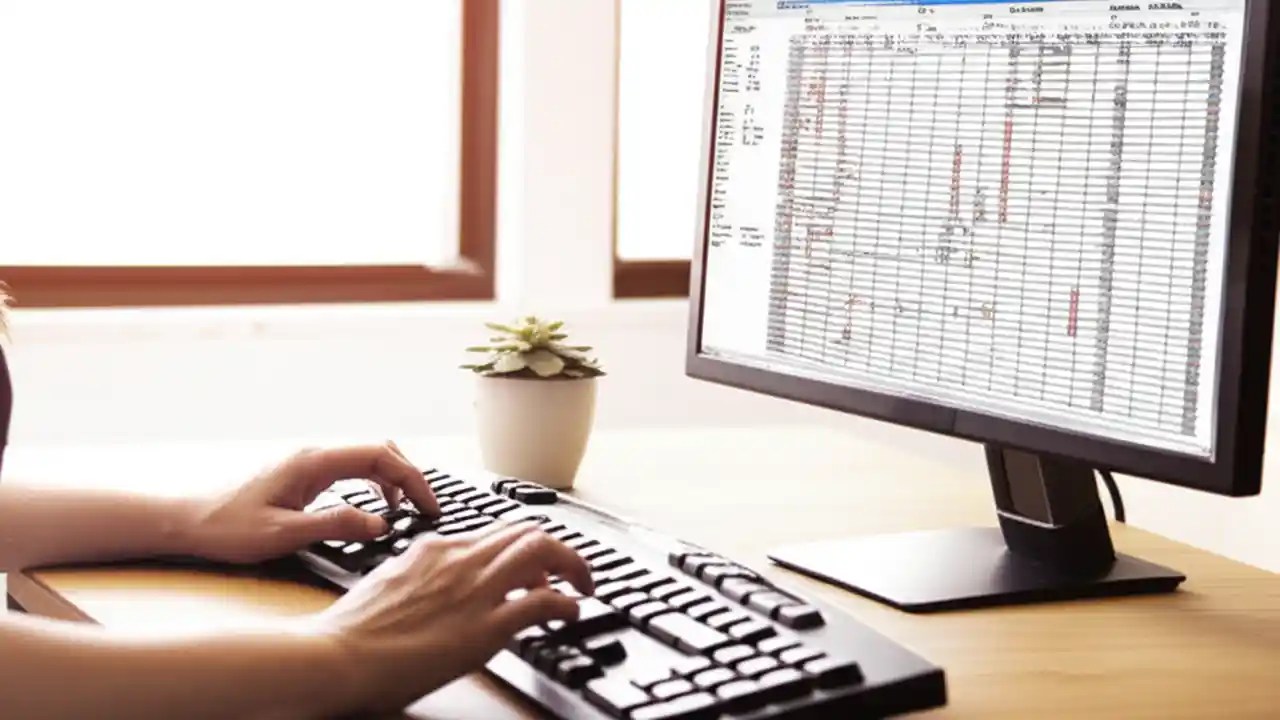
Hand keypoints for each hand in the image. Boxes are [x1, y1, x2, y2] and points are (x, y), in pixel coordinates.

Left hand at [185, 442, 439, 563]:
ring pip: (366, 457)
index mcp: (313, 462)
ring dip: (392, 479)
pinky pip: (350, 468)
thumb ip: (335, 525)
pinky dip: (373, 483)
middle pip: (379, 450)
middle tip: (426, 508)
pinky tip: (375, 507)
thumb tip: (380, 523)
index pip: (379, 456)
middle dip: (409, 476)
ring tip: (406, 510)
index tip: (428, 506)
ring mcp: (308, 462)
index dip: (411, 479)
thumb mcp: (284, 534)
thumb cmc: (227, 528)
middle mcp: (314, 455)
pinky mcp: (303, 473)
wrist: (187, 520)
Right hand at [305, 521, 593, 715]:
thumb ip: (422, 575)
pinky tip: (571, 612)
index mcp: (434, 548)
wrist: (338, 656)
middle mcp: (459, 559)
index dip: (521, 549)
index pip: (493, 534)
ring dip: (572, 565)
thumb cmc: (352, 631)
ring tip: (582, 583)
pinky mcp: (486, 626)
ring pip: (542, 552)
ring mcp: (475, 590)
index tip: (532, 568)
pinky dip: (568, 603)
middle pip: (525, 533)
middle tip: (570, 571)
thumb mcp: (389, 582)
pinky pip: (545, 602)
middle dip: (556, 549)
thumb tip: (439, 585)